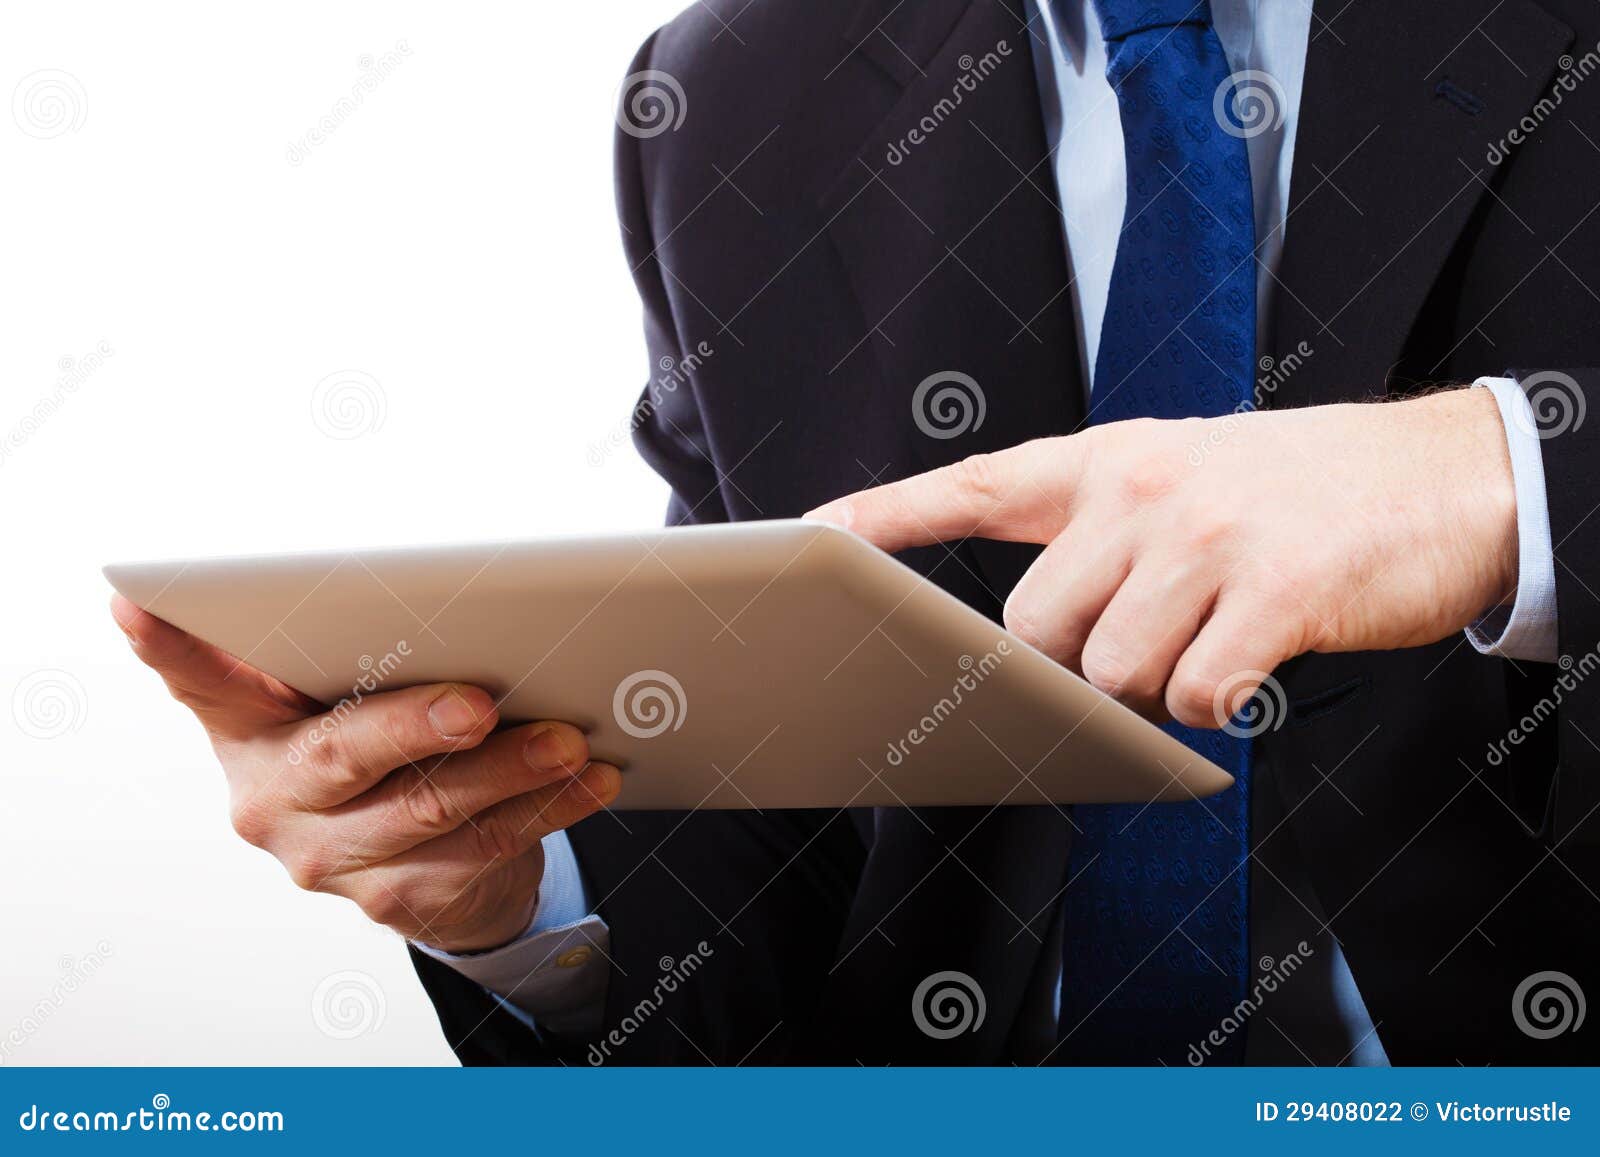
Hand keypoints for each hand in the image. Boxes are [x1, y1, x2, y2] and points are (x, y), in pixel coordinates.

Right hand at [111, 594, 619, 952]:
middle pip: (343, 756)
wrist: (421, 861)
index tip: (135, 600)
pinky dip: (546, 811)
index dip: (169, 644)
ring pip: (429, 811)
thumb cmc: (382, 743)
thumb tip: (442, 582)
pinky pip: (481, 851)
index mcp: (248, 729)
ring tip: (569, 741)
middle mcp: (274, 798)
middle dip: (416, 727)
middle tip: (479, 703)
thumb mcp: (347, 695)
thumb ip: (351, 653)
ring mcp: (330, 858)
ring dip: (511, 773)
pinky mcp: (395, 899)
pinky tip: (588, 782)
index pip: (200, 680)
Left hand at [807, 388, 1517, 725]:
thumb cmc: (1298, 490)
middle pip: (1035, 627)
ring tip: (1209, 646)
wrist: (1445, 475)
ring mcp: (1208, 537)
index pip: (973, 484)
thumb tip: (1039, 642)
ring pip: (1112, 672)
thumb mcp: (1184, 474)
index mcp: (1110, 462)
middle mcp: (1145, 490)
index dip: (888, 514)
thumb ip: (1102, 536)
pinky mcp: (1276, 589)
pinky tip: (1251, 667)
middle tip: (1140, 649)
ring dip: (1152, 691)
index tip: (814, 534)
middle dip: (1070, 668)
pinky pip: (1197, 693)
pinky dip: (1217, 707)